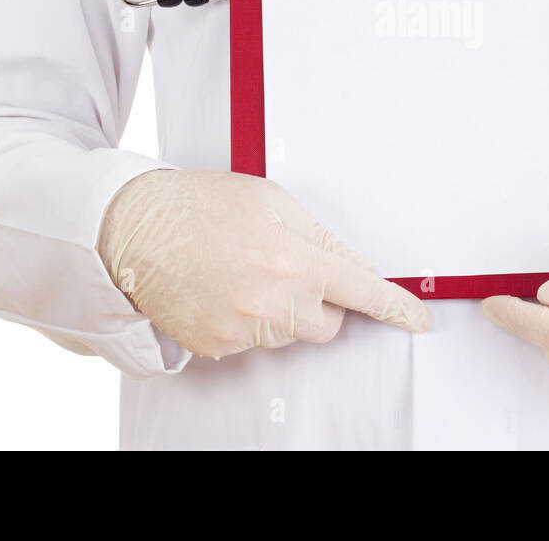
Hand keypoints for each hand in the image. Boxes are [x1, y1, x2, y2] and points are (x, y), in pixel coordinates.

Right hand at [99, 170, 430, 358]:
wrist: (131, 228)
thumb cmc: (201, 204)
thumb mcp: (272, 200)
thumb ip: (321, 238)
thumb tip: (354, 270)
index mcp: (291, 258)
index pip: (360, 291)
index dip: (395, 308)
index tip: (418, 321)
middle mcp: (271, 302)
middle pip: (330, 323)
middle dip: (324, 300)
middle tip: (288, 266)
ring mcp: (242, 330)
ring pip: (292, 334)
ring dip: (285, 311)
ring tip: (244, 271)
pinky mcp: (217, 347)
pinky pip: (256, 342)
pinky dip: (251, 322)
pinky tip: (225, 289)